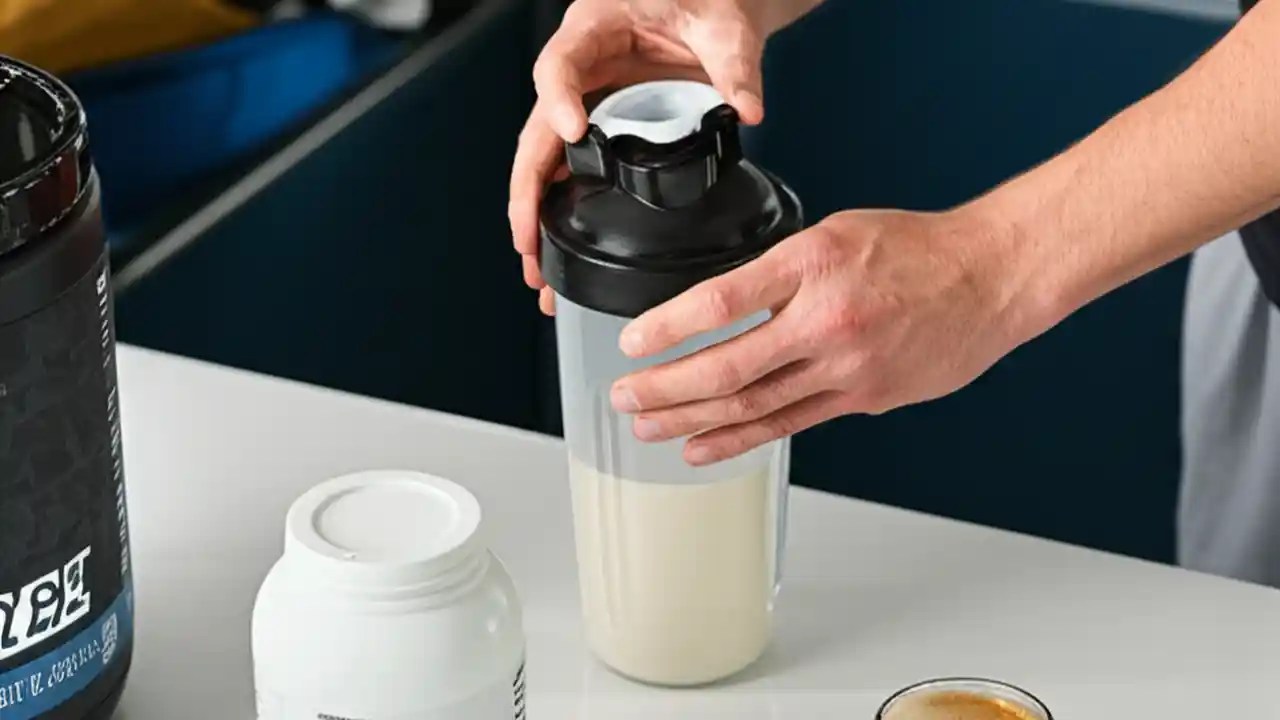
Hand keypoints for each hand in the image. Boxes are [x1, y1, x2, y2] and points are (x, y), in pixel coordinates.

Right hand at [509, 0, 776, 314]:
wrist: (718, 6)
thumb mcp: (723, 25)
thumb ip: (736, 65)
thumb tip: (748, 108)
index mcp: (594, 27)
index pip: (560, 64)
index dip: (559, 99)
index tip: (573, 131)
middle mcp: (580, 66)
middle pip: (537, 129)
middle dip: (528, 189)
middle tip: (527, 240)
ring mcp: (587, 97)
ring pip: (546, 157)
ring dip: (537, 210)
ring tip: (537, 263)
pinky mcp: (602, 122)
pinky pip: (572, 165)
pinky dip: (563, 205)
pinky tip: (560, 245)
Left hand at [609, 207, 1045, 464]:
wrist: (989, 279)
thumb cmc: (915, 249)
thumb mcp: (834, 233)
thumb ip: (779, 270)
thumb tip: (722, 308)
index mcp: (812, 263)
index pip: (722, 302)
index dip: (668, 327)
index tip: (631, 343)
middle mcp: (825, 319)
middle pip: (728, 366)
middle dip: (665, 387)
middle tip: (623, 397)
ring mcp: (845, 367)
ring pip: (752, 404)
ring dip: (691, 420)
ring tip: (646, 427)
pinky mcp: (862, 398)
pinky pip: (789, 423)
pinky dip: (740, 438)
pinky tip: (703, 447)